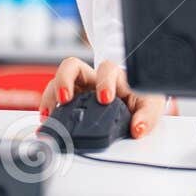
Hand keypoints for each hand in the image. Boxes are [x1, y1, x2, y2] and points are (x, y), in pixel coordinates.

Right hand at [38, 57, 173, 139]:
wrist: (132, 106)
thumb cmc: (139, 100)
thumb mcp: (150, 105)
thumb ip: (147, 115)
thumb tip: (138, 129)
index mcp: (114, 76)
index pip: (107, 69)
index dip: (104, 82)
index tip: (105, 98)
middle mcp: (92, 79)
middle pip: (72, 66)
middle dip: (65, 80)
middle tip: (66, 98)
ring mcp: (77, 89)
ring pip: (57, 82)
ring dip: (50, 95)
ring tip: (50, 113)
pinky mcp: (67, 102)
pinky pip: (50, 99)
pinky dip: (46, 109)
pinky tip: (47, 120)